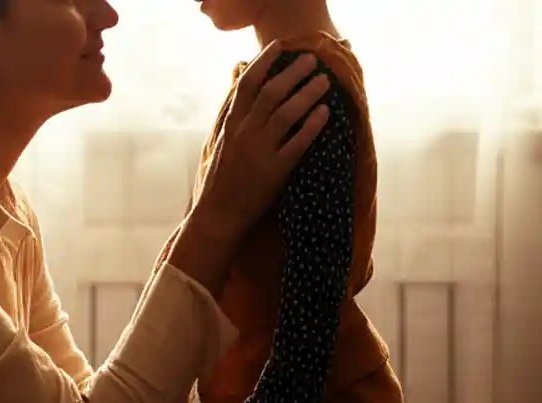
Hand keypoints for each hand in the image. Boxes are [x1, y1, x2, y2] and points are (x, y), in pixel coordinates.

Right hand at [192, 43, 330, 242]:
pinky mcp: (274, 172)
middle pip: (270, 93)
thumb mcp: (219, 142)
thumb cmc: (219, 181)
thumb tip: (238, 80)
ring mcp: (258, 153)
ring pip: (285, 114)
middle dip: (293, 73)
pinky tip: (324, 113)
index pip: (246, 85)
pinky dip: (311, 125)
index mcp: (230, 126)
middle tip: (312, 61)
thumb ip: (232, 113)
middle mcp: (243, 135)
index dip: (264, 63)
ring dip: (307, 94)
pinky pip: (297, 144)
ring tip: (323, 82)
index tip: (279, 46)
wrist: (217, 216)